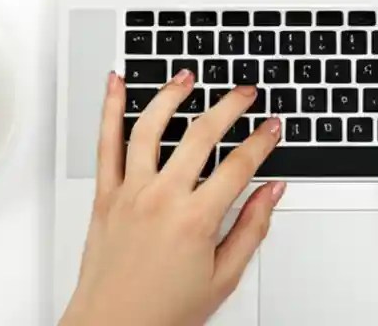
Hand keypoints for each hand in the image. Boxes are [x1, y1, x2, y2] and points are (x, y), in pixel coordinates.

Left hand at [60, 71, 284, 325]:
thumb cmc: (162, 313)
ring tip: (188, 76)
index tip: (273, 127)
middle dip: (230, 106)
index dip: (262, 141)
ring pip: (150, 127)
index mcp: (195, 220)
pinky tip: (116, 84)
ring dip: (171, 94)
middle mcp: (161, 198)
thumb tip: (271, 192)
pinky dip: (109, 109)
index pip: (239, 165)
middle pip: (201, 134)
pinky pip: (105, 144)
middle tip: (245, 93)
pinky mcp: (105, 196)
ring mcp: (129, 193)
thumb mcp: (223, 277)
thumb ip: (251, 228)